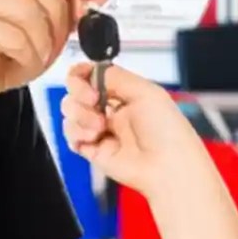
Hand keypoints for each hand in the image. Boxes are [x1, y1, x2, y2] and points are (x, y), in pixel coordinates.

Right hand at [0, 0, 107, 108]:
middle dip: (59, 12)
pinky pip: (14, 38)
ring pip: (27, 8)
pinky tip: (22, 62)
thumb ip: (66, 11)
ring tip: (39, 55)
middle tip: (60, 39)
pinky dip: (28, 55)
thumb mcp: (46, 31)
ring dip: (44, 40)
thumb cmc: (5, 55)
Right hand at [60, 62, 206, 193]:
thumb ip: (115, 76)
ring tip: (100, 126)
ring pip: (70, 113)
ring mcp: (100, 130)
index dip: (82, 74)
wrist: (167, 168)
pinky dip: (76, 133)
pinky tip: (93, 137)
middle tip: (93, 100)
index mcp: (124, 93)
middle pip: (75, 92)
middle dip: (79, 93)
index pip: (92, 76)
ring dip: (80, 115)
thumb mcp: (146, 92)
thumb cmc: (168, 132)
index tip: (83, 78)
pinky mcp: (92, 150)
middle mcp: (110, 110)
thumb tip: (91, 70)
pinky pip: (70, 136)